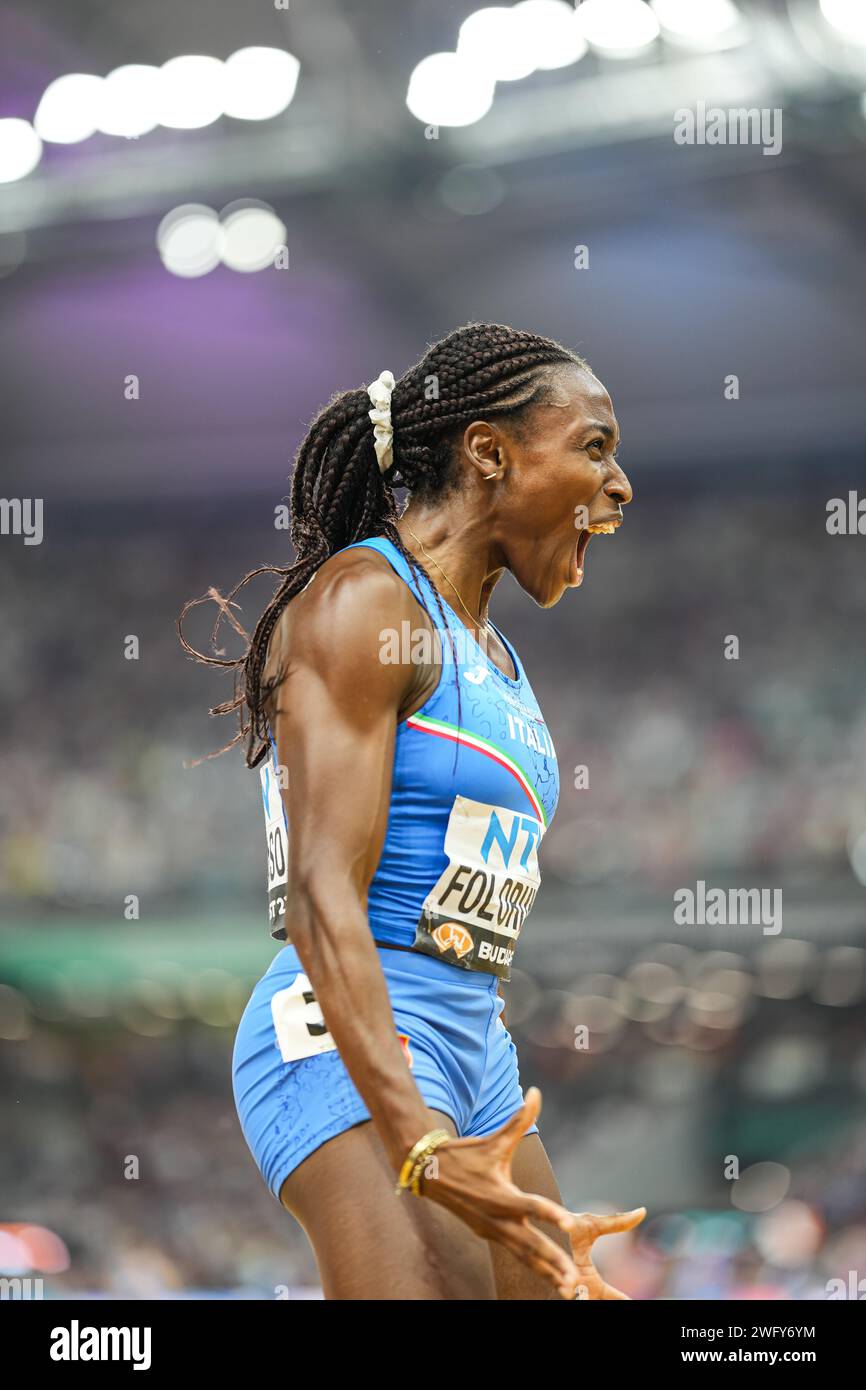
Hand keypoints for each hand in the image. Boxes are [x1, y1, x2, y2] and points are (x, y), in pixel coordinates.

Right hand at [416, 1086, 642, 1298]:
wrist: (428, 1172)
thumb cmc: (467, 1153)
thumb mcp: (495, 1139)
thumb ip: (520, 1118)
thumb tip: (535, 1092)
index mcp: (502, 1195)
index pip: (533, 1206)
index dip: (552, 1215)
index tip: (571, 1226)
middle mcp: (498, 1219)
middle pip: (531, 1246)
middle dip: (554, 1265)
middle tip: (575, 1282)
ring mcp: (492, 1232)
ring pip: (524, 1258)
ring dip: (546, 1274)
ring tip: (569, 1292)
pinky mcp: (488, 1236)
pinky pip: (515, 1255)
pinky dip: (533, 1268)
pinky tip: (550, 1279)